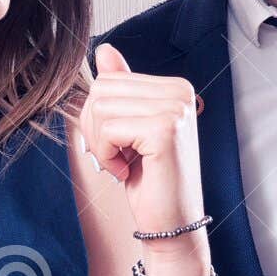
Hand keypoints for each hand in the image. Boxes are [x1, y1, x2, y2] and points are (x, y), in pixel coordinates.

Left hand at [81, 44, 209, 265]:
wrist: (171, 224)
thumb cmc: (149, 180)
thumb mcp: (129, 129)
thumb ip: (121, 89)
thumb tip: (104, 51)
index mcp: (175, 86)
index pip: (107, 80)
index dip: (99, 117)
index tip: (122, 145)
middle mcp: (180, 91)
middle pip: (100, 90)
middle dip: (96, 129)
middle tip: (119, 157)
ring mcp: (175, 109)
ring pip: (100, 108)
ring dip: (101, 144)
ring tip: (125, 164)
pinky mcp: (165, 130)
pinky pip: (107, 130)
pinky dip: (107, 155)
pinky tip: (128, 171)